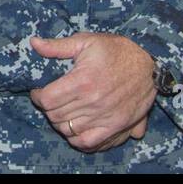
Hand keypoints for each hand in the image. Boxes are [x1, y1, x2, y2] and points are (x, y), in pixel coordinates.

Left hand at [28, 32, 155, 152]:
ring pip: (68, 130)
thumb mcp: (86, 41)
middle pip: (55, 116)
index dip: (38, 96)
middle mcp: (92, 102)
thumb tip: (34, 43)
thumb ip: (58, 46)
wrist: (148, 64)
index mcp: (82, 80)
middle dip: (48, 109)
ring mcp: (104, 117)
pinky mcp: (116, 126)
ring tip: (61, 112)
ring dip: (60, 123)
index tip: (39, 91)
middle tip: (50, 100)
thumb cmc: (116, 50)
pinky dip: (77, 139)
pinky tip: (74, 129)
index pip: (47, 99)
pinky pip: (89, 142)